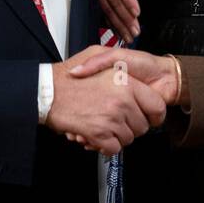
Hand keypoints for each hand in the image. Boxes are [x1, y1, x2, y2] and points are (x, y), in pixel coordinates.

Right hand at [44, 52, 165, 155]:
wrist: (47, 90)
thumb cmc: (68, 75)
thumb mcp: (96, 54)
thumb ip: (116, 60)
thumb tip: (130, 70)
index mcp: (127, 83)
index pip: (157, 107)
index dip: (154, 115)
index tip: (148, 117)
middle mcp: (123, 101)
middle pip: (143, 126)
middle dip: (132, 127)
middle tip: (118, 121)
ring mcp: (112, 118)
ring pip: (129, 138)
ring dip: (118, 136)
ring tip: (105, 126)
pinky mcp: (99, 133)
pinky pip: (114, 148)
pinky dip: (107, 146)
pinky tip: (98, 136)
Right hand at [90, 0, 146, 41]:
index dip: (128, 1)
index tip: (137, 13)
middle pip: (114, 1)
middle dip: (125, 19)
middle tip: (135, 32)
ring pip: (106, 8)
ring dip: (118, 24)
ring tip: (128, 36)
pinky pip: (101, 9)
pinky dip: (109, 22)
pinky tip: (117, 31)